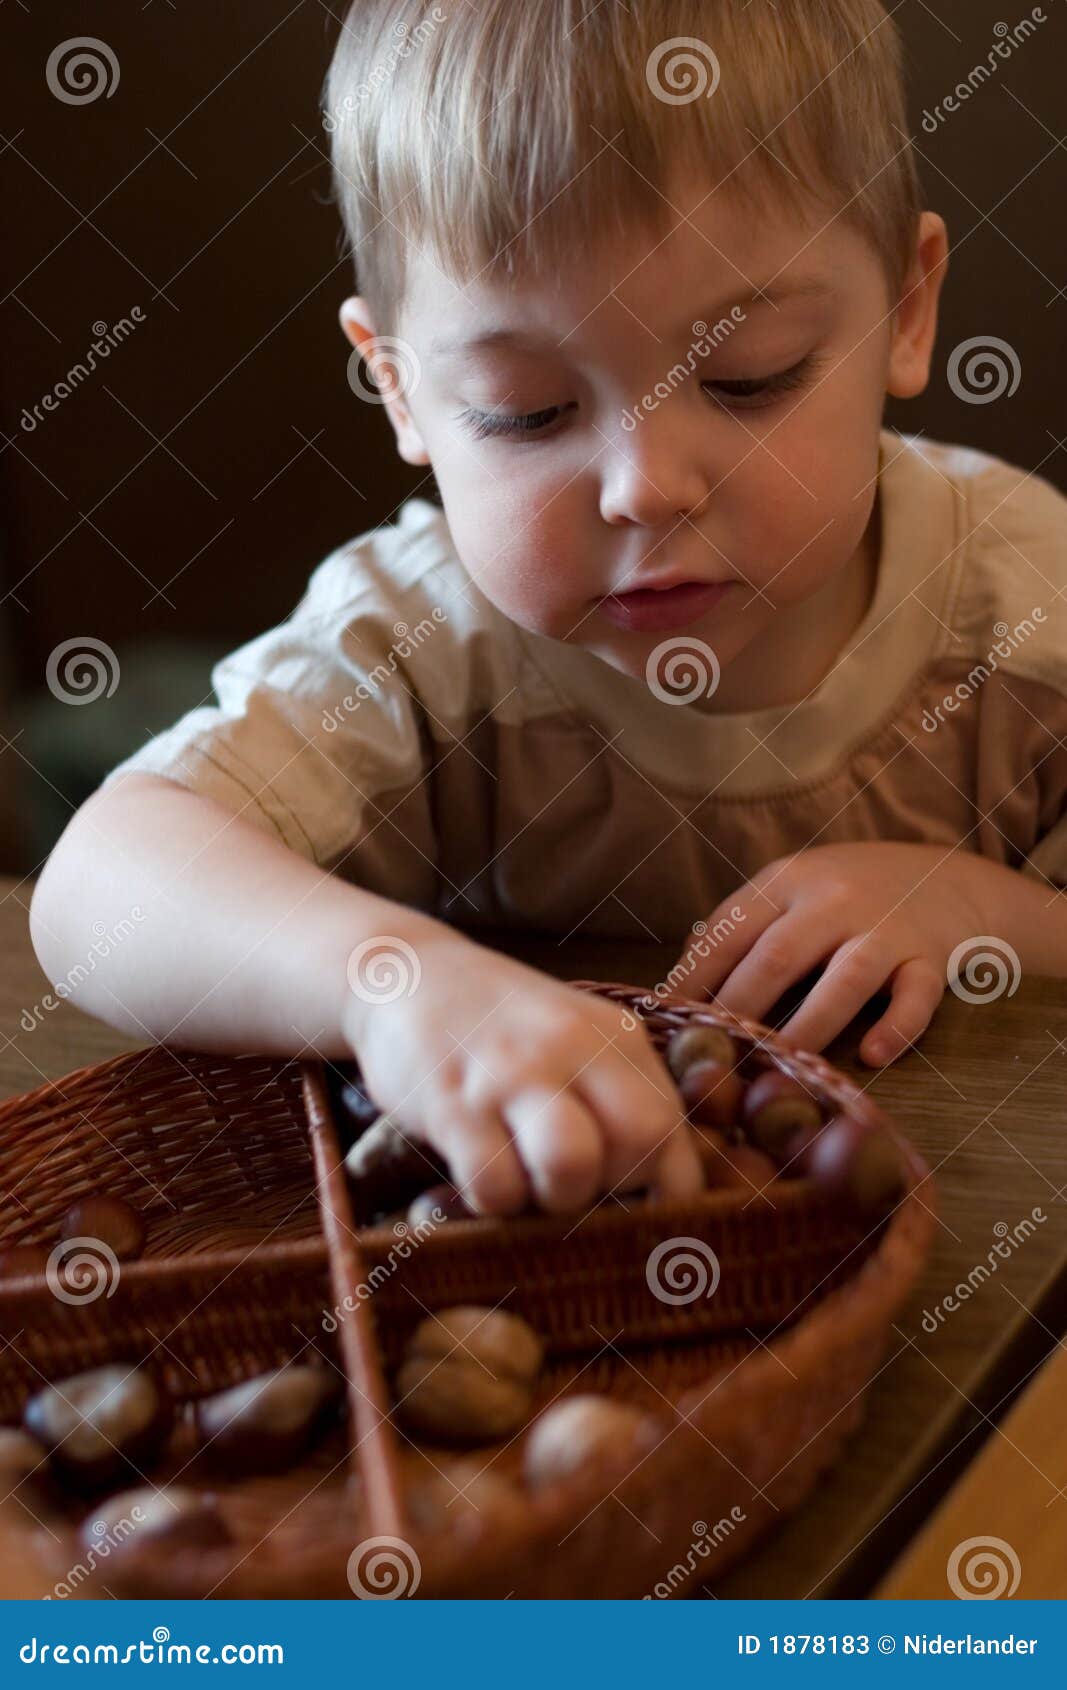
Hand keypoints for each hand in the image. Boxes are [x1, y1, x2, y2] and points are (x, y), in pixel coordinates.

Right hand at [340, 924, 702, 1215]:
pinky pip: (493, 1184)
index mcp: (614, 1036)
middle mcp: (570, 1046)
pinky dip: (491, 1199)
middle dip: (614, 1189)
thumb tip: (668, 1187)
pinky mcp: (452, 1103)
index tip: (640, 1208)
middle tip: (575, 1183)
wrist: (405, 976)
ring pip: (571, 1165)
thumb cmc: (501, 1027)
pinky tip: (478, 1169)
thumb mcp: (577, 1038)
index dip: (665, 1188)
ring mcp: (510, 1073)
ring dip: (553, 1198)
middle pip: (641, 1143)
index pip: (672, 1129)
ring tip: (527, 1180)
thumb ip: (622, 1095)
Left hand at [673, 843, 988, 1065]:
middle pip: (779, 956)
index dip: (695, 977)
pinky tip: (872, 1055)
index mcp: (788, 880)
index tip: (669, 1021)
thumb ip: (741, 926)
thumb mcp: (791, 887)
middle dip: (742, 1008)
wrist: (947, 877)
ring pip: (846, 979)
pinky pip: (917, 995)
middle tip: (717, 1056)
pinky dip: (897, 1026)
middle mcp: (834, 899)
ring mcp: (886, 927)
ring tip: (780, 1065)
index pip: (730, 929)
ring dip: (810, 1026)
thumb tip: (676, 982)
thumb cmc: (849, 892)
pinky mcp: (930, 957)